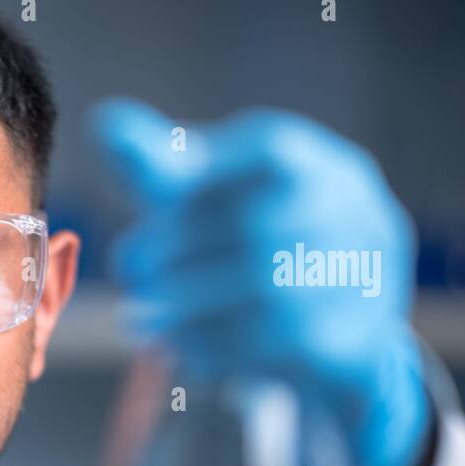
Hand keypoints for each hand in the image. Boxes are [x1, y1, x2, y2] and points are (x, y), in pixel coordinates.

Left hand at [88, 99, 431, 465]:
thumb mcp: (210, 199)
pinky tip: (177, 345)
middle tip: (132, 269)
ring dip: (186, 305)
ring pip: (265, 288)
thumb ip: (161, 164)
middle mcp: (353, 212)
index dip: (200, 176)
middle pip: (256, 224)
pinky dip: (212, 344)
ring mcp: (360, 277)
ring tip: (142, 315)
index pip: (267, 148)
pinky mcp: (353, 341)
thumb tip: (104, 120)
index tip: (147, 200)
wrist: (330, 330)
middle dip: (178, 250)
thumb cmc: (254, 246)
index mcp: (319, 164)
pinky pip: (277, 343)